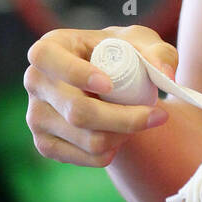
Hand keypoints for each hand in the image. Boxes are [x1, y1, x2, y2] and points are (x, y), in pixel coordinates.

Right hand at [24, 24, 176, 166]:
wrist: (113, 84)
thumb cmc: (125, 54)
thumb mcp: (144, 43)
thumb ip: (160, 52)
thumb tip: (166, 75)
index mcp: (51, 47)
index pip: (46, 57)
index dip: (75, 73)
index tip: (109, 85)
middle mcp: (35, 81)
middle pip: (77, 110)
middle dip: (124, 117)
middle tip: (159, 115)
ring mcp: (35, 115)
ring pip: (85, 138)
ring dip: (123, 135)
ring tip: (141, 121)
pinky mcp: (44, 143)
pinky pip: (83, 158)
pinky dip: (111, 151)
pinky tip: (122, 136)